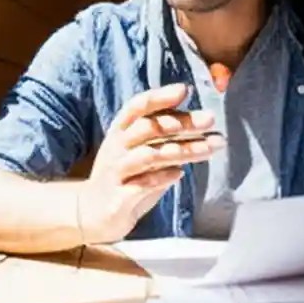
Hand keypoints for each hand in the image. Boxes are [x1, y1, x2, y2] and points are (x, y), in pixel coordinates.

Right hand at [78, 83, 224, 242]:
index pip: (137, 107)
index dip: (159, 97)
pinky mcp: (118, 197)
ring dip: (180, 150)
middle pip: (148, 128)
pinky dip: (162, 177)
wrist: (94, 212)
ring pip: (148, 155)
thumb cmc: (125, 176)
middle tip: (210, 119)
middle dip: (181, 122)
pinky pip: (142, 184)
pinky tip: (180, 174)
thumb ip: (162, 136)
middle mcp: (116, 148)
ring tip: (207, 148)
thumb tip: (198, 118)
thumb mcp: (140, 150)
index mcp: (120, 132)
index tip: (184, 90)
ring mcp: (116, 172)